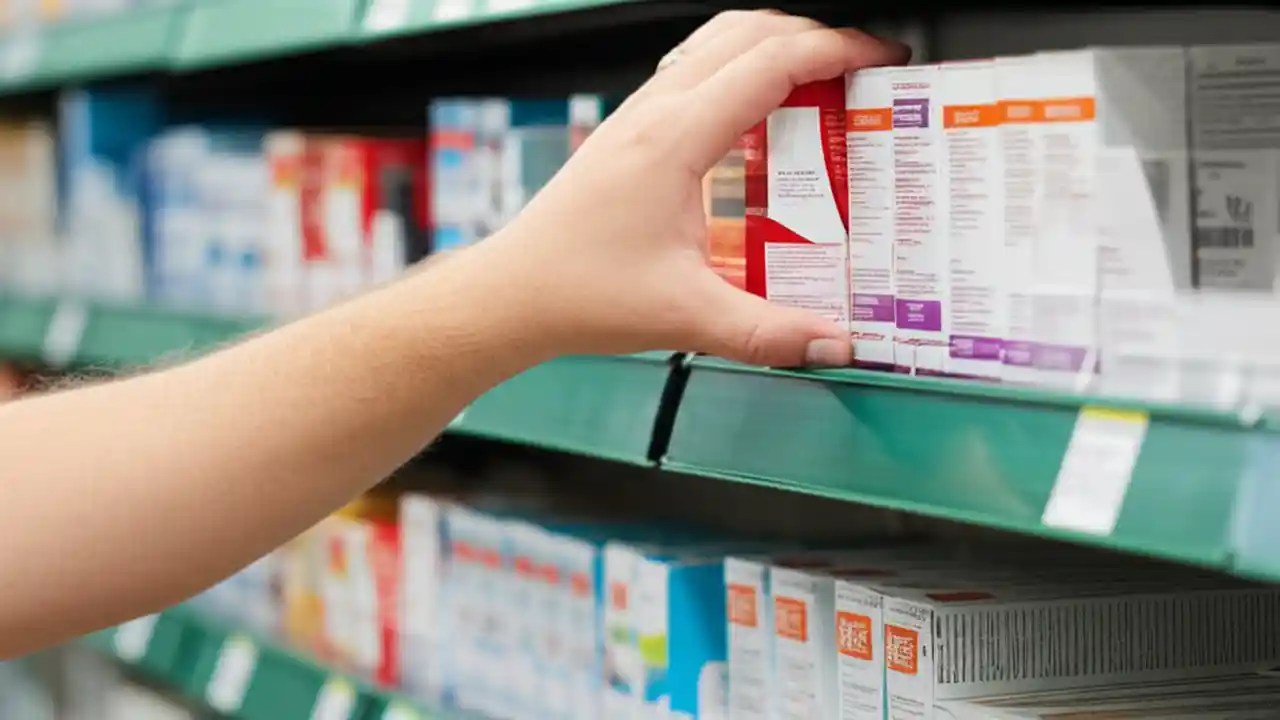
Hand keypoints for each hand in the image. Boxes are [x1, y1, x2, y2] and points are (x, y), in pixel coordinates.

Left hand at [486, 10, 907, 366]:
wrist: (512, 294)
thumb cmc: (577, 292)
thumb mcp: (685, 316)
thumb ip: (767, 333)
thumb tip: (833, 340)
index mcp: (674, 139)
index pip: (769, 64)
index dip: (834, 51)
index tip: (879, 59)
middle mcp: (654, 113)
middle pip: (745, 32)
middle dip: (813, 36)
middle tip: (860, 68)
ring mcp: (637, 117)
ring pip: (714, 44)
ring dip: (771, 46)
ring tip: (818, 81)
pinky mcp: (628, 134)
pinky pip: (692, 74)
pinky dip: (737, 72)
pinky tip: (756, 118)